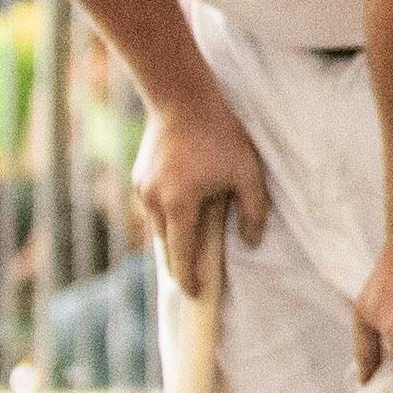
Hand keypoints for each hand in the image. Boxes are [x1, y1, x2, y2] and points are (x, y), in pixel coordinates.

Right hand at [141, 106, 271, 280]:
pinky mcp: (139, 177)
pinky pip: (153, 209)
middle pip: (166, 246)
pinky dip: (167, 220)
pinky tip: (181, 220)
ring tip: (189, 253)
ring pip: (157, 228)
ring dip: (173, 241)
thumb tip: (250, 243)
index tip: (197, 294)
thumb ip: (253, 211)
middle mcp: (153, 202)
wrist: (181, 97)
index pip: (182, 255)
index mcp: (178, 206)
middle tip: (194, 283)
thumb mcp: (247, 173)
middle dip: (179, 266)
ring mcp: (142, 189)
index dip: (189, 278)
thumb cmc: (220, 134)